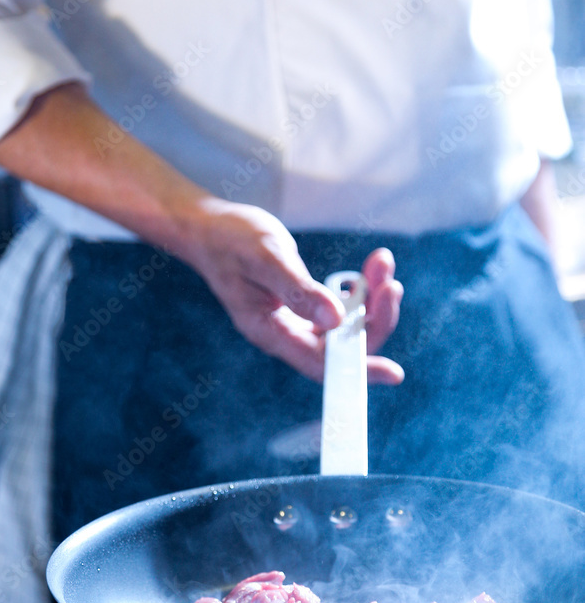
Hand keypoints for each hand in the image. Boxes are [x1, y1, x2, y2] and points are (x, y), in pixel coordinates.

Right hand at [179, 199, 403, 383]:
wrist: (209, 228)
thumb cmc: (229, 240)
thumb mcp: (265, 258)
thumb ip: (299, 290)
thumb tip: (336, 318)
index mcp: (269, 331)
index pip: (320, 363)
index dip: (359, 370)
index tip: (394, 373)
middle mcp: (285, 333)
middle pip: (342, 345)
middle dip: (374, 317)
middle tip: (390, 282)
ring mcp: (295, 321)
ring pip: (346, 326)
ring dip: (372, 300)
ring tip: (382, 263)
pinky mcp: (302, 306)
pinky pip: (341, 309)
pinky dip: (360, 290)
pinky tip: (370, 269)